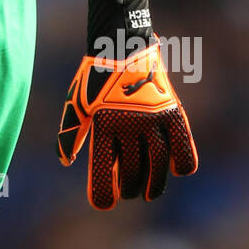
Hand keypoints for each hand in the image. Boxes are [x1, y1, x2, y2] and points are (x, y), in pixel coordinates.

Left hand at [57, 36, 197, 208]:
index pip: (103, 170)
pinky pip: (183, 144)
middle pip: (133, 171)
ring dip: (154, 184)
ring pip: (158, 163)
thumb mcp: (77, 103)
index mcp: (102, 124)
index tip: (103, 204)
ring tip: (149, 193)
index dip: (103, 193)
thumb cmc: (94, 77)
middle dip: (129, 188)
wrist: (120, 44)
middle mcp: (128, 124)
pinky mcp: (171, 110)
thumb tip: (66, 162)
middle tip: (128, 192)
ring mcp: (152, 117)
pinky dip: (183, 161)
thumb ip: (70, 134)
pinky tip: (176, 170)